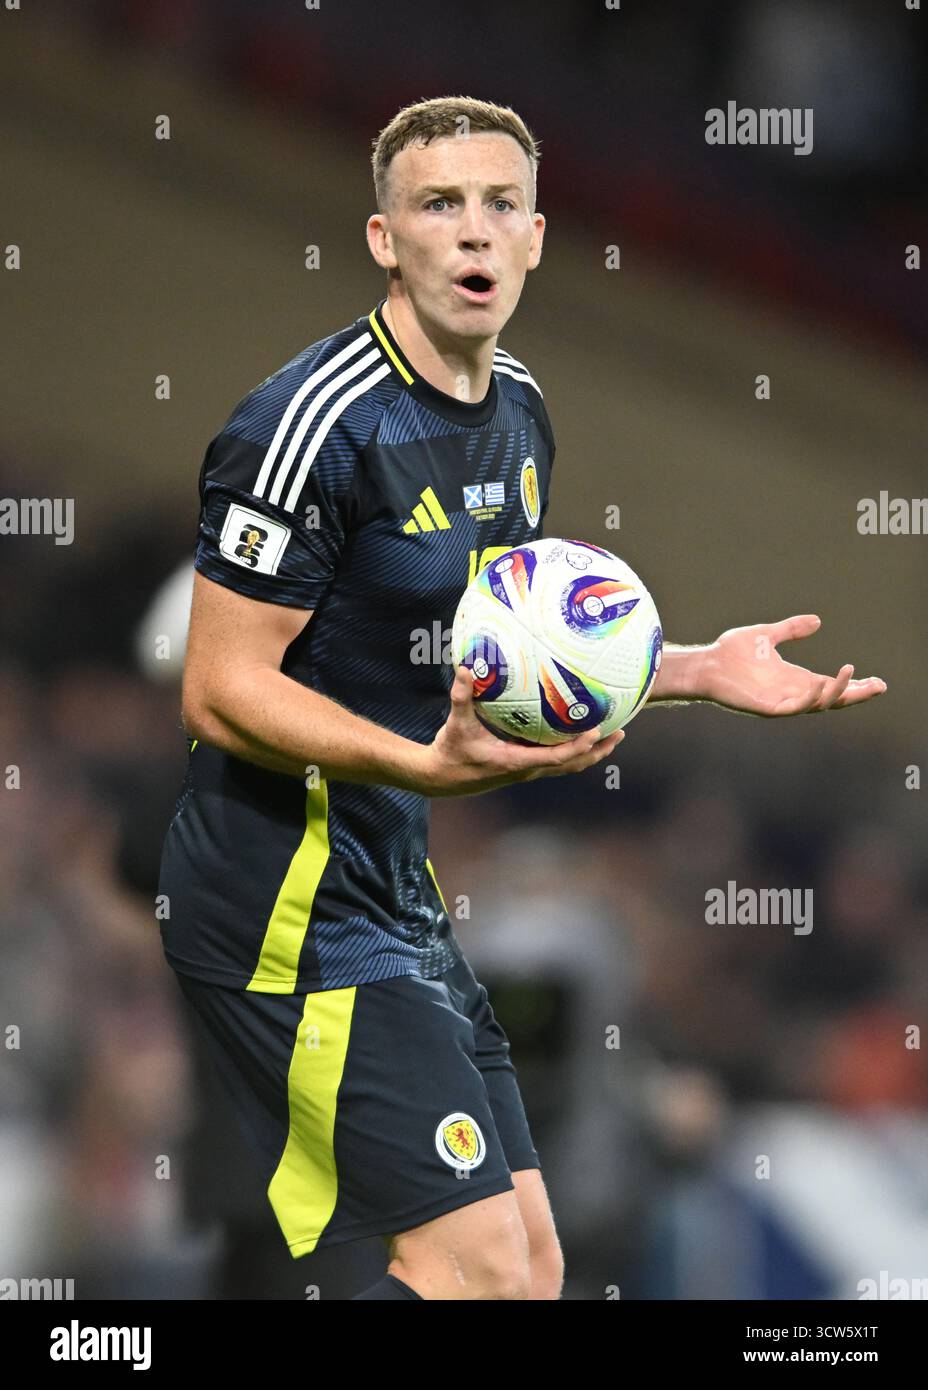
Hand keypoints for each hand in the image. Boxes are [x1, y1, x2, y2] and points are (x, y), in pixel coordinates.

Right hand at [415, 665, 624, 796]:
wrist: (442, 778)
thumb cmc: (451, 751)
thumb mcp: (455, 723)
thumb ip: (462, 696)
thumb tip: (466, 668)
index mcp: (516, 762)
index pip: (556, 758)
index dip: (578, 746)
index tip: (596, 732)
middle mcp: (527, 770)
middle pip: (572, 764)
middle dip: (598, 751)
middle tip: (620, 732)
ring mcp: (527, 771)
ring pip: (567, 765)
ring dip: (590, 752)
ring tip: (612, 735)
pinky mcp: (523, 768)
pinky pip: (556, 760)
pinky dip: (573, 750)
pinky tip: (578, 733)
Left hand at [699, 614, 886, 715]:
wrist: (706, 664)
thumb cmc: (731, 653)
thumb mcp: (768, 635)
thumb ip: (791, 629)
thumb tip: (818, 621)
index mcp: (795, 679)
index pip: (831, 685)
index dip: (853, 684)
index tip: (877, 681)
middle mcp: (792, 693)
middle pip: (832, 698)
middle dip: (856, 694)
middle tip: (879, 686)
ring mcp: (780, 702)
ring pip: (818, 704)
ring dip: (836, 692)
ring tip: (851, 676)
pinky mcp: (767, 708)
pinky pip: (794, 707)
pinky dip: (809, 698)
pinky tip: (820, 683)